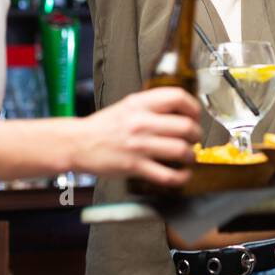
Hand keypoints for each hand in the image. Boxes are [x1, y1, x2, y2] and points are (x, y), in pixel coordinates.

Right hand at [74, 87, 200, 189]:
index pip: (178, 97)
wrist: (77, 143)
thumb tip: (180, 110)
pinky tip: (182, 174)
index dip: (193, 107)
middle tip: (194, 138)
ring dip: (191, 155)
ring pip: (181, 150)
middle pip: (186, 126)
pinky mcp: (135, 166)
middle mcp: (141, 122)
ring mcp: (139, 146)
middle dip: (196, 134)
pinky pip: (168, 175)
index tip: (195, 115)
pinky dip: (181, 177)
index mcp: (140, 104)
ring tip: (188, 156)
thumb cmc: (103, 126)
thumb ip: (152, 105)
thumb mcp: (128, 106)